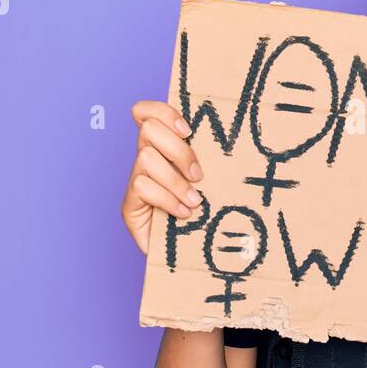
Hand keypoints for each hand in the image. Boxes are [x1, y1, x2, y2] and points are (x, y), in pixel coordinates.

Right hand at [121, 100, 205, 255]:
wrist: (184, 255)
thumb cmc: (202, 214)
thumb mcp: (207, 182)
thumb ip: (206, 161)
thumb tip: (236, 144)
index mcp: (161, 148)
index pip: (145, 113)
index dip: (163, 112)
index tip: (188, 130)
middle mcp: (144, 160)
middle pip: (148, 130)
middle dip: (179, 151)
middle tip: (199, 175)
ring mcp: (134, 182)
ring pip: (147, 158)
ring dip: (175, 180)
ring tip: (195, 201)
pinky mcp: (129, 205)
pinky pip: (143, 187)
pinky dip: (167, 199)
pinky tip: (183, 213)